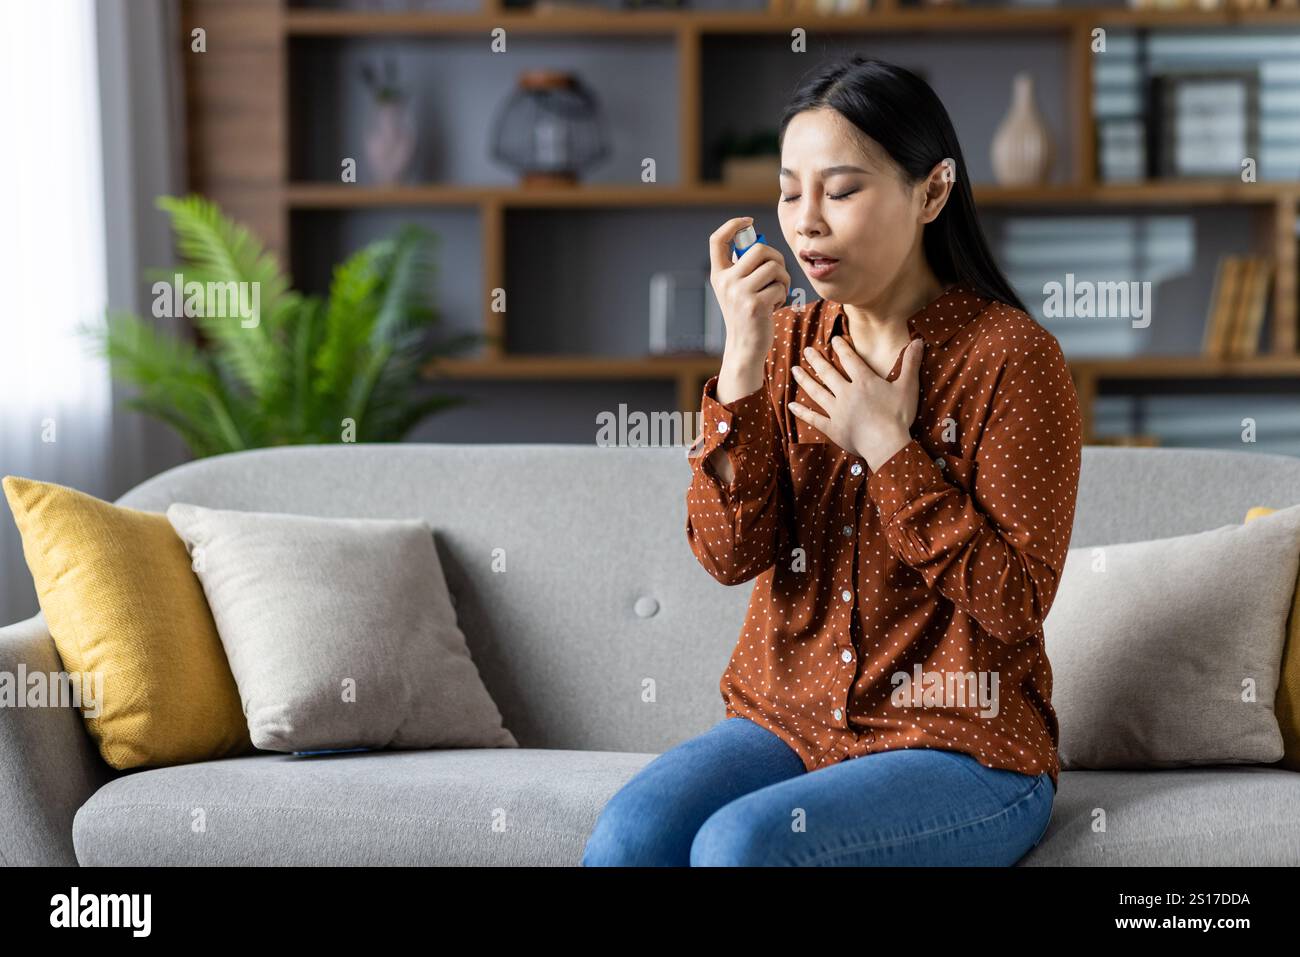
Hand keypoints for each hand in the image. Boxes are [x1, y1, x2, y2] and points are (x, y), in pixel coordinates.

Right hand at [708, 217, 790, 354]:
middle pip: (758, 249)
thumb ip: (742, 267)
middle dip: (776, 258)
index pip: (717, 240)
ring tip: (777, 291)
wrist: (744, 347)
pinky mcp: (755, 305)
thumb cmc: (747, 314)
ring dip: (783, 278)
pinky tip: (775, 306)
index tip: (748, 222)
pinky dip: (783, 295)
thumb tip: (755, 239)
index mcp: (719, 275)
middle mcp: (725, 282)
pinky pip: (780, 286)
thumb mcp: (736, 289)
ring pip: (773, 267)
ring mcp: (739, 293)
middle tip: (778, 273)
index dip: (733, 225)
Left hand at [788, 335, 922, 470]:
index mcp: (864, 381)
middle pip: (828, 373)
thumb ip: (910, 363)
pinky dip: (802, 412)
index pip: (850, 359)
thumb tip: (919, 341)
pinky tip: (791, 406)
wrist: (886, 444)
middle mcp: (846, 392)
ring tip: (794, 370)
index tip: (833, 339)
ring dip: (805, 380)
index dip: (841, 347)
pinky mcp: (832, 428)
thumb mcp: (908, 386)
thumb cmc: (898, 416)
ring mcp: (837, 411)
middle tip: (807, 350)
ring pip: (817, 392)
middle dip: (817, 360)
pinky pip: (814, 418)